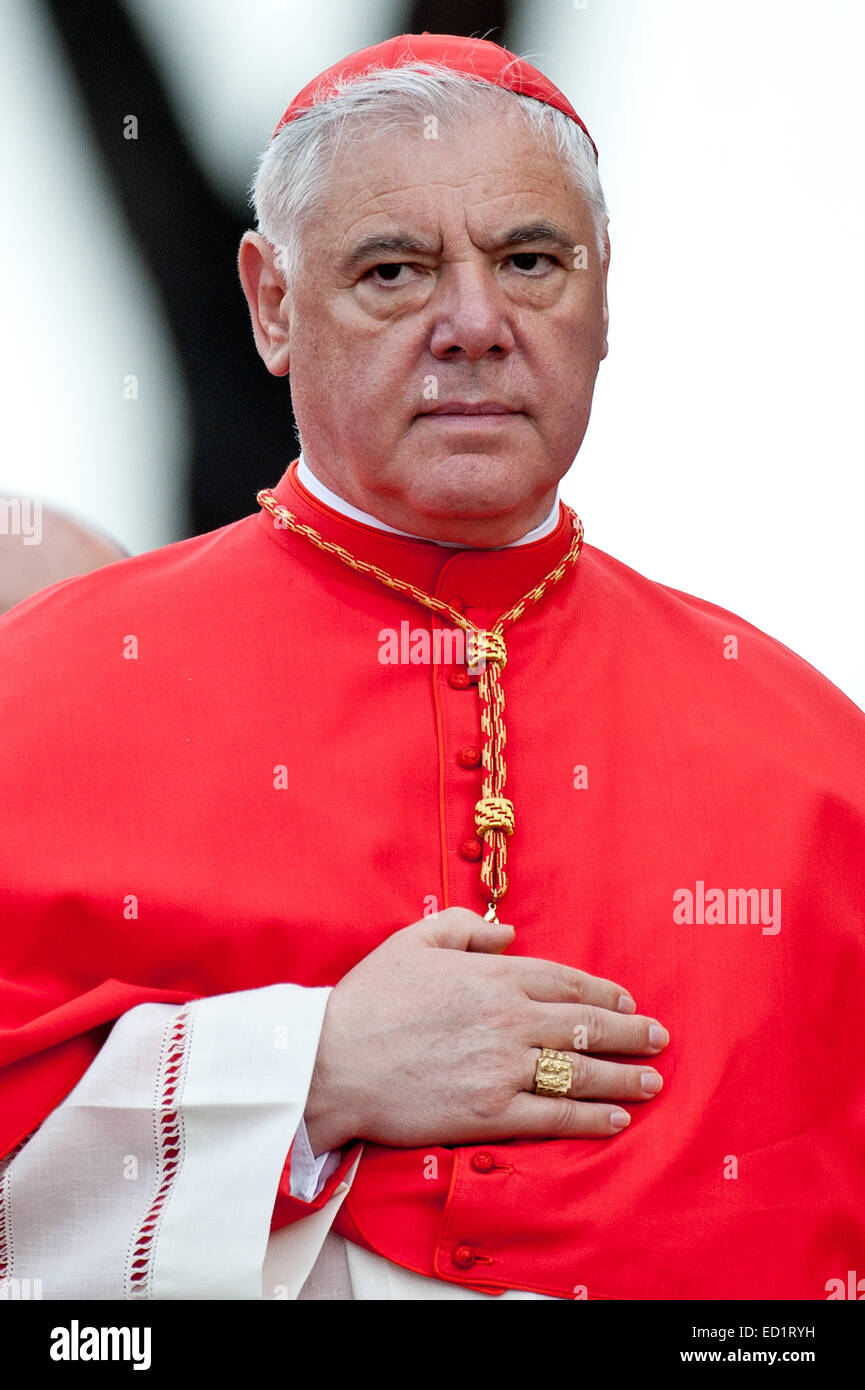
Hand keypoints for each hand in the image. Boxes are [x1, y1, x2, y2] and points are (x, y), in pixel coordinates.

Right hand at [303, 907, 668, 1151]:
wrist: (330, 1062)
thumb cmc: (368, 1000)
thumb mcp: (413, 942)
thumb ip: (465, 929)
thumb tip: (510, 934)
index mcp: (492, 976)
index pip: (565, 981)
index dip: (603, 992)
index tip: (627, 1001)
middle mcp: (508, 1019)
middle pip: (584, 1025)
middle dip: (629, 1033)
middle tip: (658, 1038)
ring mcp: (502, 1068)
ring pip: (579, 1071)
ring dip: (623, 1076)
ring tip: (651, 1080)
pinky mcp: (490, 1113)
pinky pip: (554, 1115)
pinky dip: (591, 1117)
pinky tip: (615, 1119)